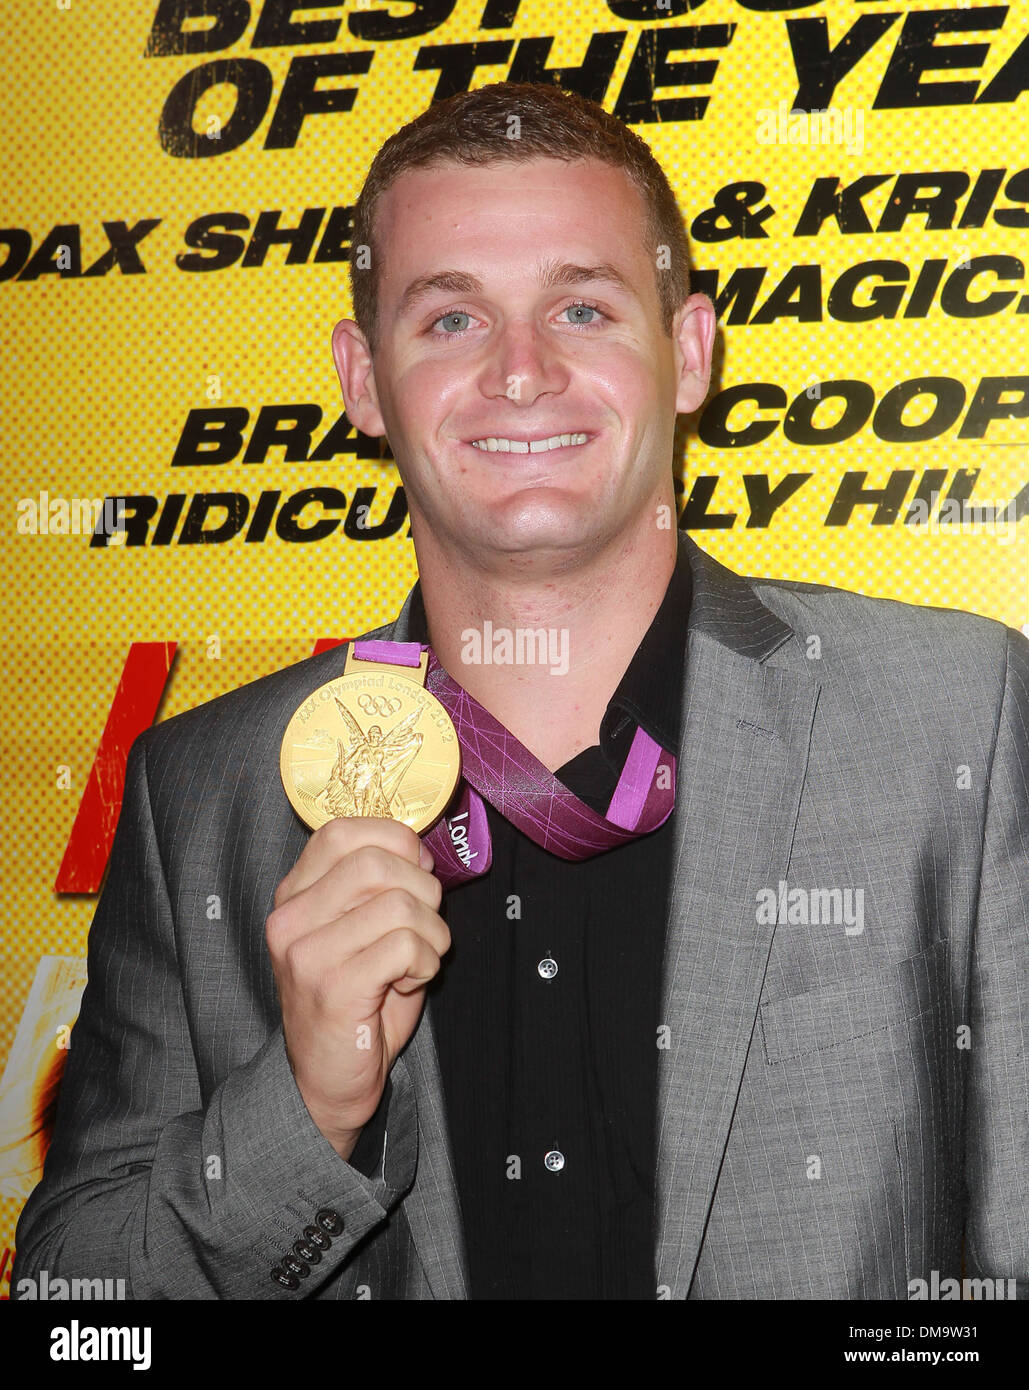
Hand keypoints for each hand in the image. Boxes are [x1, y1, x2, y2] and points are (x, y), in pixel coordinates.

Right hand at [266, 817, 448, 1159]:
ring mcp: (307, 953)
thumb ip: (379, 885)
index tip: (415, 872)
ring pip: (399, 904)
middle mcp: (291, 918)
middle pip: (377, 863)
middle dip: (423, 890)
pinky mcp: (333, 988)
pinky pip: (405, 945)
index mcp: (295, 895)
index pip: (342, 831)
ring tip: (418, 959)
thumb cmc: (355, 1000)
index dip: (394, 841)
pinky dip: (426, 962)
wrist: (326, 1080)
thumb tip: (420, 850)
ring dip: (431, 933)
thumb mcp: (359, 929)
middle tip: (423, 925)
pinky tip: (411, 982)